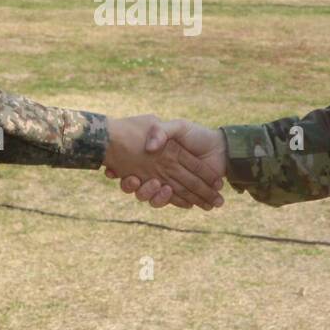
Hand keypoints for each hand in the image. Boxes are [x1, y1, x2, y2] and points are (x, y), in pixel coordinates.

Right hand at [103, 115, 224, 209]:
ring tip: (163, 188)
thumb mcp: (177, 127)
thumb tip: (150, 147)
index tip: (110, 171)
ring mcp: (166, 183)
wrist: (218, 148)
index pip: (127, 165)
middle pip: (134, 184)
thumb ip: (162, 131)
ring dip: (152, 195)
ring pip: (150, 197)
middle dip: (129, 185)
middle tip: (132, 179)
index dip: (116, 170)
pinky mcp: (179, 194)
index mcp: (152, 156)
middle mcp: (155, 171)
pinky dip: (172, 201)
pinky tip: (174, 196)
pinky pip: (169, 202)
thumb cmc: (196, 135)